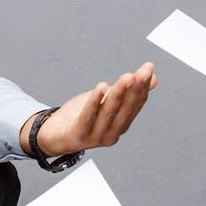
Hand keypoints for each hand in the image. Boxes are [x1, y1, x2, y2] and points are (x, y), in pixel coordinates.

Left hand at [31, 61, 158, 155]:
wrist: (54, 135)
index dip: (143, 86)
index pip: (135, 105)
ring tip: (127, 77)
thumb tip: (152, 78)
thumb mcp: (106, 101)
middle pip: (125, 108)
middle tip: (142, 72)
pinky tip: (100, 87)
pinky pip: (88, 116)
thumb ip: (126, 92)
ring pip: (109, 111)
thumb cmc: (79, 118)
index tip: (148, 69)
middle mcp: (112, 133)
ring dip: (119, 93)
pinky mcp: (79, 135)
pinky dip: (94, 101)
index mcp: (120, 125)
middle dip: (135, 88)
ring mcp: (96, 136)